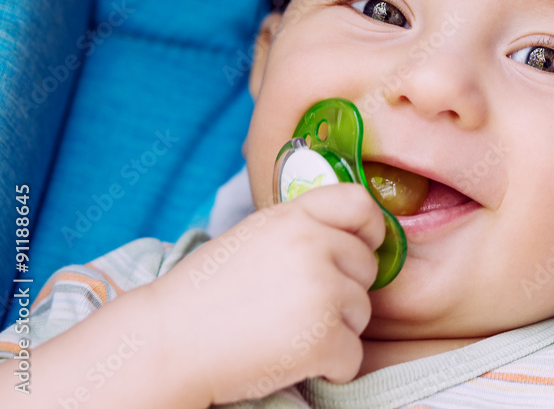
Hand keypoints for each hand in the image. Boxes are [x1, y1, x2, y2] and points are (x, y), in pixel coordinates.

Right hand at [145, 184, 383, 404]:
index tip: (360, 248)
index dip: (369, 229)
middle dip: (342, 291)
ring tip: (283, 331)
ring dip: (335, 330)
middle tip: (294, 306)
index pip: (360, 204)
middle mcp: (313, 246)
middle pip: (366, 267)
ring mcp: (321, 292)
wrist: (167, 343)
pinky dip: (329, 367)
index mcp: (295, 216)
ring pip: (362, 313)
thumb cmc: (208, 293)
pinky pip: (352, 357)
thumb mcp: (256, 236)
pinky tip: (289, 359)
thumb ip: (303, 228)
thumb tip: (355, 235)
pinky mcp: (323, 339)